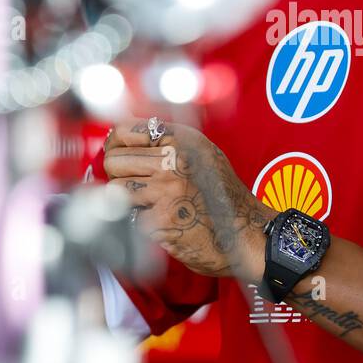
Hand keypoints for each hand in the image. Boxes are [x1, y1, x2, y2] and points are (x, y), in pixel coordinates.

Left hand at [101, 115, 275, 280]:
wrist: (248, 232)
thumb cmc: (223, 195)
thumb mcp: (201, 153)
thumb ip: (166, 142)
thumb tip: (119, 138)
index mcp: (181, 139)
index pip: (124, 130)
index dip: (116, 144)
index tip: (120, 155)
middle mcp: (173, 159)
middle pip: (114, 160)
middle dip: (119, 175)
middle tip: (137, 186)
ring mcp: (166, 190)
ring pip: (115, 189)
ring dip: (126, 200)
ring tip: (148, 204)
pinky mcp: (160, 221)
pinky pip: (128, 218)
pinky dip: (138, 223)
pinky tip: (159, 223)